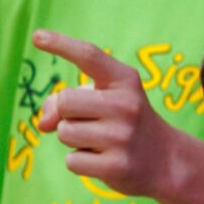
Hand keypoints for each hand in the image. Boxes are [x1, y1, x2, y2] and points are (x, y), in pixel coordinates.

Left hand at [33, 30, 184, 199]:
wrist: (166, 160)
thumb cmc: (124, 123)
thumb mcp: (104, 101)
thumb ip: (66, 102)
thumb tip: (43, 124)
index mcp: (124, 80)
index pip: (89, 56)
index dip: (61, 44)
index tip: (37, 36)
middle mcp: (126, 105)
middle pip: (65, 101)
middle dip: (67, 114)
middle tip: (93, 122)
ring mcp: (122, 137)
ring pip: (65, 132)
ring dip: (73, 140)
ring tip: (101, 142)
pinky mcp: (117, 167)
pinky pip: (72, 161)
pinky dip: (80, 162)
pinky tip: (103, 161)